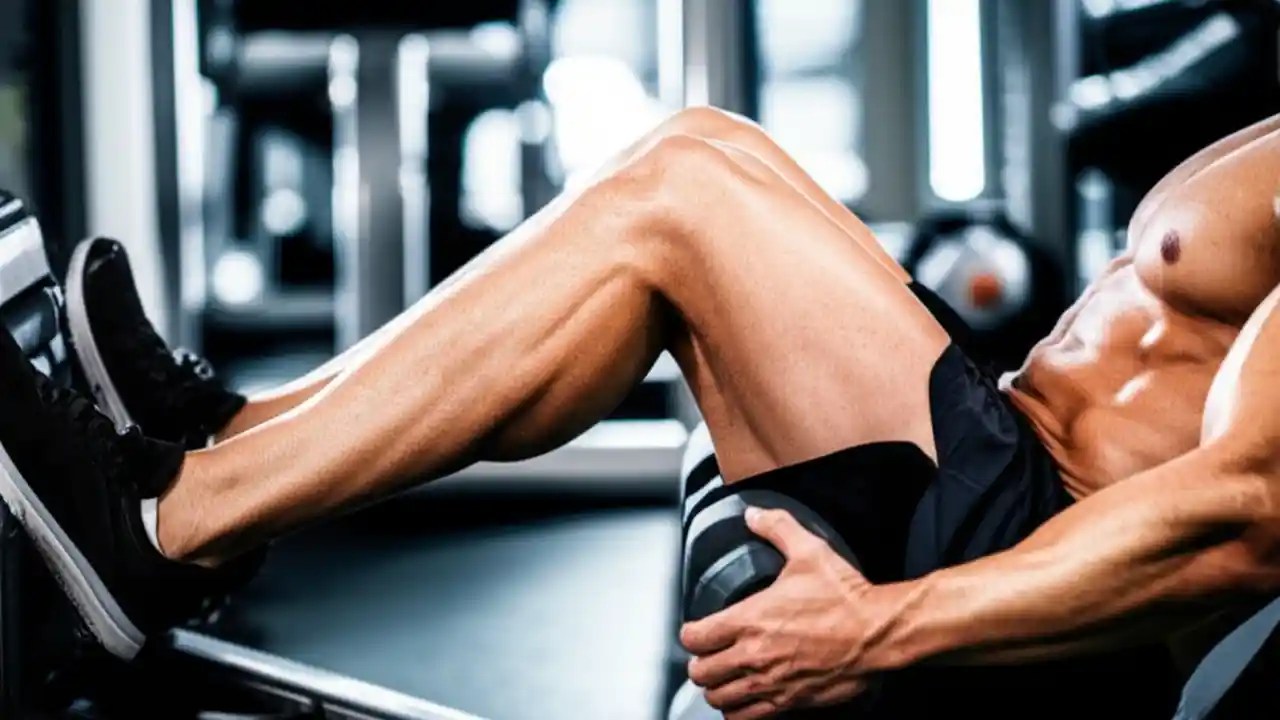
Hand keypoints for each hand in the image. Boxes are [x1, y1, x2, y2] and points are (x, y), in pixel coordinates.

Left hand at [679, 507, 879, 718]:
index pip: (694, 637)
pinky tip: (744, 699)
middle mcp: (753, 655)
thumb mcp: (809, 551)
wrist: (877, 633)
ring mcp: (770, 683)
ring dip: (717, 688)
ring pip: (719, 698)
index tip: (697, 630)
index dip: (690, 633)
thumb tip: (753, 515)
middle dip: (700, 663)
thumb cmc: (845, 597)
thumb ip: (777, 528)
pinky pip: (746, 717)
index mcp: (749, 619)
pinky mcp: (789, 702)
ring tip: (722, 678)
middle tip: (708, 656)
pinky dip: (739, 711)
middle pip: (701, 673)